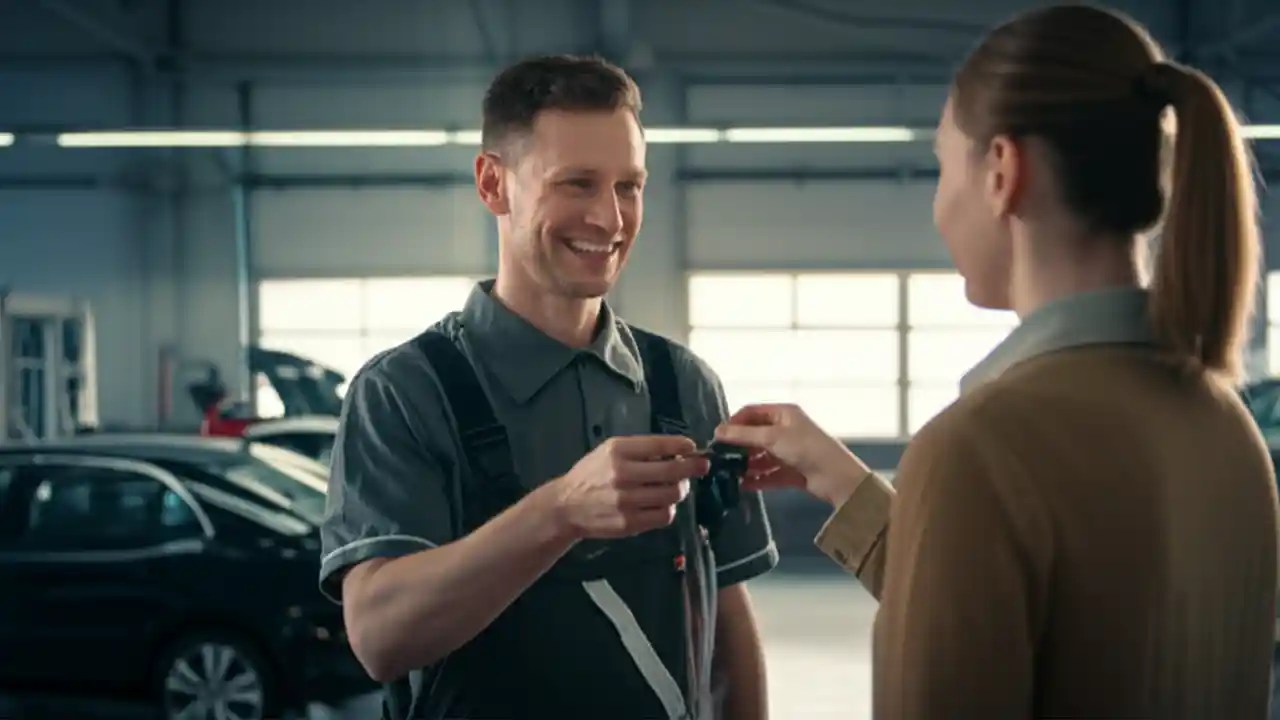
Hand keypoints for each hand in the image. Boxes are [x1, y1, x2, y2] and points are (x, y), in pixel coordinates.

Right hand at [552, 435, 709, 539]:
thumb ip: (641, 450)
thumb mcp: (609, 451)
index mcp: (618, 451)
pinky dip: (669, 509)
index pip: (660, 445)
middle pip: (673, 471)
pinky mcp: (629, 523)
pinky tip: (662, 504)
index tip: (693, 448)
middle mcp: (623, 474)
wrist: (567, 506)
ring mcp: (626, 501)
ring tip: (676, 486)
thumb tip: (679, 450)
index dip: (683, 446)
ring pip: (673, 495)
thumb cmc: (592, 474)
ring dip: (680, 490)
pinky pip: (664, 516)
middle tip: (700, 467)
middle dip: (693, 468)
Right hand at [714, 404, 869, 506]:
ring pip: (761, 456)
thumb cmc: (805, 448)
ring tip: (729, 474)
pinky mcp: (792, 471)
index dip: (734, 422)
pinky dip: (757, 479)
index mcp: (783, 414)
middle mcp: (785, 430)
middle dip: (738, 446)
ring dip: (746, 464)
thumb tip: (717, 431)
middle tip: (719, 458)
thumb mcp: (772, 437)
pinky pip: (769, 474)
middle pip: (755, 435)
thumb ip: (744, 435)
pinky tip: (743, 485)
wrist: (836, 477)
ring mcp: (789, 451)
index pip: (752, 412)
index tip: (717, 437)